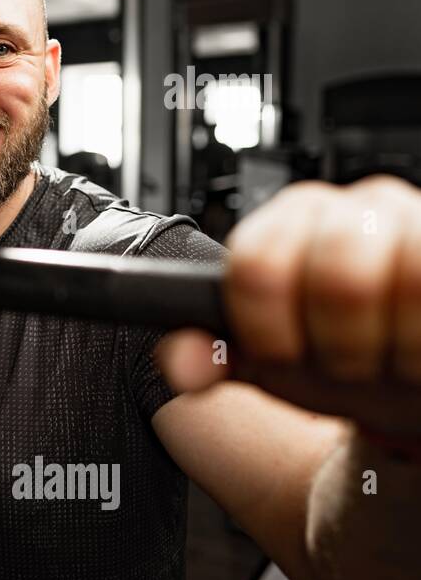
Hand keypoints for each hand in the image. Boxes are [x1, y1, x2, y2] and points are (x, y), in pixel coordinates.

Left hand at [159, 175, 420, 436]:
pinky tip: (419, 351)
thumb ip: (215, 358)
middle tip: (347, 366)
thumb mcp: (271, 361)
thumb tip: (182, 362)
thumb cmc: (339, 355)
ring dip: (400, 346)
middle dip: (343, 348)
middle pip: (341, 279)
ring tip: (390, 358)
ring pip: (413, 280)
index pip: (258, 266)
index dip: (269, 332)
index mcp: (286, 224)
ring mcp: (416, 217)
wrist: (406, 373)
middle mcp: (353, 207)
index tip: (282, 357)